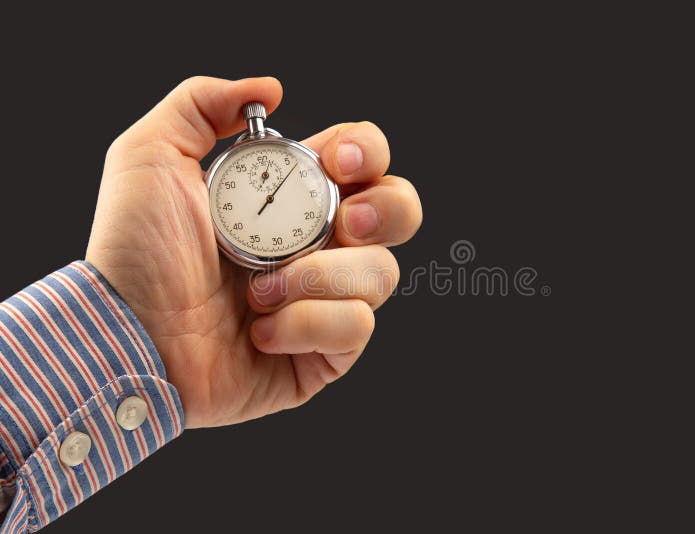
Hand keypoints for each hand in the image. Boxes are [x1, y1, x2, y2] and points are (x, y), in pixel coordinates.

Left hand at [86, 77, 421, 427]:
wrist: (127, 337)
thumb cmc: (134, 254)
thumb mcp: (151, 156)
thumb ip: (203, 102)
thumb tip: (270, 90)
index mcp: (290, 199)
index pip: (363, 162)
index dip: (368, 153)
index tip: (337, 164)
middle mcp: (316, 247)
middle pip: (399, 212)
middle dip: (387, 210)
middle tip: (346, 223)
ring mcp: (324, 301)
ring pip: (381, 274)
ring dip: (320, 278)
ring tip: (258, 293)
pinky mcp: (322, 355)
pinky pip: (356, 330)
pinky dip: (308, 326)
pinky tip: (261, 333)